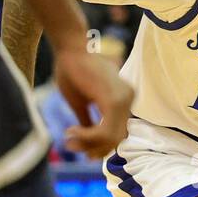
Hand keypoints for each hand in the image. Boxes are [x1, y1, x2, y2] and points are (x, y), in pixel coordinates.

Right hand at [54, 43, 132, 158]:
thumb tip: (88, 144)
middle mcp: (128, 98)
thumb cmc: (72, 70)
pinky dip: (88, 136)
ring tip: (69, 141)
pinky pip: (105, 131)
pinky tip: (71, 131)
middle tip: (71, 147)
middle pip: (116, 139)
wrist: (69, 47)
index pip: (118, 133)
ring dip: (88, 143)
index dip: (99, 145)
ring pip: (111, 138)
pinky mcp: (114, 100)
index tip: (76, 145)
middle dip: (93, 148)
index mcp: (124, 98)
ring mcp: (124, 99)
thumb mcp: (81, 102)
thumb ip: (89, 121)